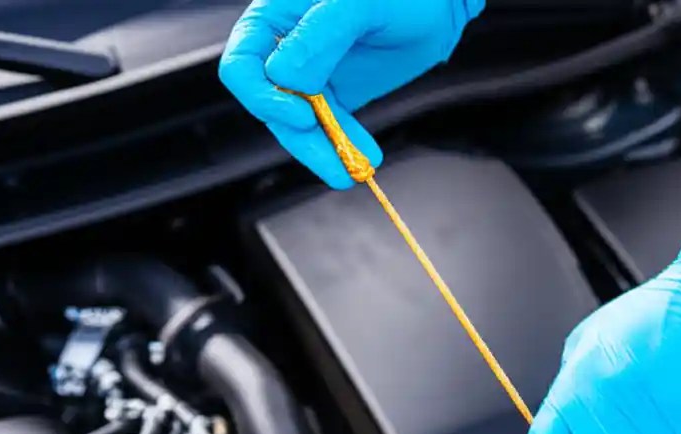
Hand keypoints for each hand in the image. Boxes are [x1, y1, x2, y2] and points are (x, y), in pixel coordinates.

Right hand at [219, 0, 483, 187]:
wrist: (438, 5)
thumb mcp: (358, 3)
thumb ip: (319, 34)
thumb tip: (285, 75)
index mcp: (273, 16)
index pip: (242, 65)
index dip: (263, 95)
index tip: (301, 114)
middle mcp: (284, 48)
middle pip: (270, 104)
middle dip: (301, 137)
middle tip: (335, 159)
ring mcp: (309, 75)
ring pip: (299, 125)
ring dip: (325, 151)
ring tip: (354, 170)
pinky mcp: (334, 95)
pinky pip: (328, 128)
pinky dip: (343, 146)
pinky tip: (363, 157)